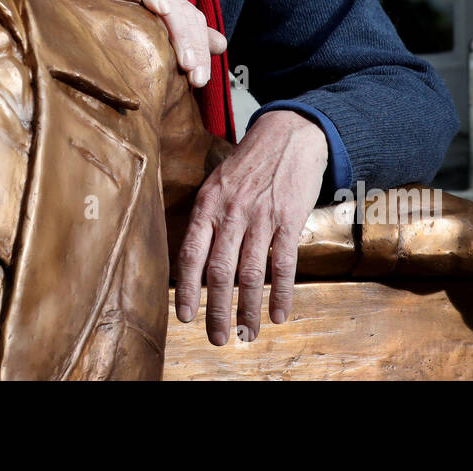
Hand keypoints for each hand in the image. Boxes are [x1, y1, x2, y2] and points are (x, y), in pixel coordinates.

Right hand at [83, 0, 225, 86]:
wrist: (61, 9)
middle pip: (183, 11)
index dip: (200, 47)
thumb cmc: (102, 26)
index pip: (191, 21)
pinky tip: (161, 8)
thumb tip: (221, 43)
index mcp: (164, 3)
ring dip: (179, 27)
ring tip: (186, 59)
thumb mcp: (145, 37)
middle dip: (193, 45)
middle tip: (196, 76)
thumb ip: (183, 38)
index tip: (201, 80)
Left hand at [173, 110, 327, 344]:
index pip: (191, 253)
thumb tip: (196, 261)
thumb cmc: (249, 164)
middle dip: (217, 309)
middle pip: (220, 270)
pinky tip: (279, 314)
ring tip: (246, 333)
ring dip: (248, 308)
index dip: (186, 288)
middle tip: (217, 337)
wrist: (288, 135)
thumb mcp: (217, 183)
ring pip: (250, 272)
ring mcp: (261, 216)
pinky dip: (281, 293)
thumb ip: (207, 219)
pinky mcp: (289, 219)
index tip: (184, 316)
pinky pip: (283, 264)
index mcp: (208, 205)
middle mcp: (231, 212)